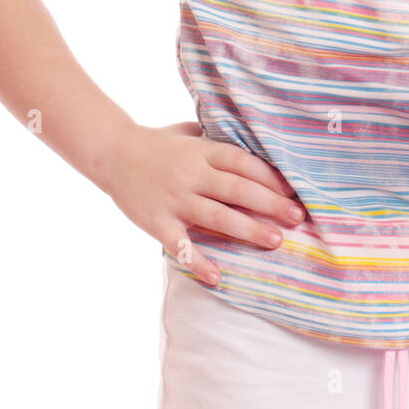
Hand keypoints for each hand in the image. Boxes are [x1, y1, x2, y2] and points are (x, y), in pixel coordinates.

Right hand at [104, 120, 306, 284]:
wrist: (112, 152)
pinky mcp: (156, 222)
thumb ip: (218, 140)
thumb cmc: (157, 142)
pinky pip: (180, 245)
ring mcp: (174, 199)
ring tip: (275, 241)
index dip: (271, 177)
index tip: (294, 191)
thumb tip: (256, 146)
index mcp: (202, 151)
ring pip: (216, 217)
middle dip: (270, 204)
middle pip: (237, 190)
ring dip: (248, 230)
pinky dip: (198, 262)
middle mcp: (191, 175)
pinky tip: (216, 277)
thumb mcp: (189, 132)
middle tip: (297, 218)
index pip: (243, 163)